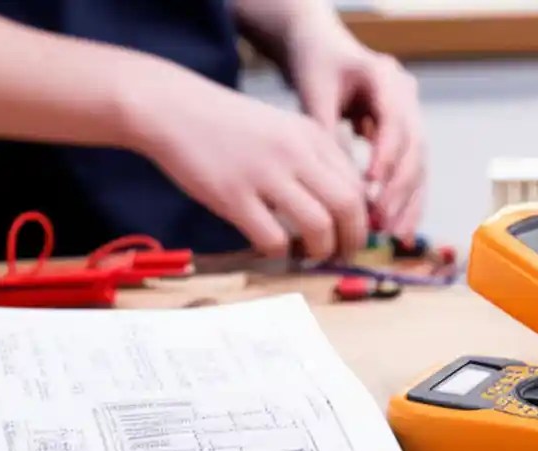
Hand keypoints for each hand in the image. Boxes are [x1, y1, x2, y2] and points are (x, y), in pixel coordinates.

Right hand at [132, 68, 366, 260]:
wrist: (173, 108)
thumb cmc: (228, 124)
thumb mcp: (282, 128)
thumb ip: (312, 159)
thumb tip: (343, 205)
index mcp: (312, 135)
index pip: (357, 184)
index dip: (363, 218)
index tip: (352, 235)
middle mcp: (296, 152)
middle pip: (349, 206)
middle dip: (352, 240)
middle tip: (341, 255)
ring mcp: (265, 174)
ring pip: (319, 226)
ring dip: (321, 251)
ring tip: (310, 255)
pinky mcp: (233, 196)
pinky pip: (273, 239)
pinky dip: (281, 254)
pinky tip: (274, 250)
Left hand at [285, 19, 425, 239]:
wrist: (324, 49)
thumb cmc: (316, 65)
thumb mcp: (313, 90)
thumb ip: (325, 130)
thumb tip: (336, 181)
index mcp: (386, 77)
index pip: (395, 122)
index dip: (386, 157)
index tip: (370, 187)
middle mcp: (407, 96)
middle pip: (415, 148)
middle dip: (400, 189)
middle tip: (381, 221)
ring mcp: (411, 117)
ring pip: (419, 166)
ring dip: (408, 203)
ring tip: (393, 235)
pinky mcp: (406, 138)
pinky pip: (412, 173)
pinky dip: (406, 203)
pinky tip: (400, 231)